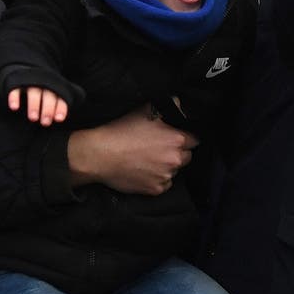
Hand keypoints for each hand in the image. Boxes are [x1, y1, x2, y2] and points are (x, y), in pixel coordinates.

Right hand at [8, 86, 68, 125]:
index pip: (61, 98)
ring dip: (34, 105)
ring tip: (33, 118)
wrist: (26, 74)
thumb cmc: (43, 94)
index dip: (60, 108)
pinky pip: (15, 90)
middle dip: (48, 109)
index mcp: (56, 89)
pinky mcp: (17, 83)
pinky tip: (14, 108)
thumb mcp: (52, 99)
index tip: (59, 119)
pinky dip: (14, 98)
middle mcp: (44, 85)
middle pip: (48, 96)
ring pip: (34, 93)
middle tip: (45, 123)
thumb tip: (57, 121)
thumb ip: (55, 108)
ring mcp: (31, 83)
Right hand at [66, 105, 198, 195]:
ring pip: (175, 171)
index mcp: (176, 140)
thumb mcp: (146, 110)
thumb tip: (181, 104)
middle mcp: (175, 159)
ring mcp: (165, 176)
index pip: (194, 140)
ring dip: (167, 166)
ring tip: (148, 160)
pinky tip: (144, 171)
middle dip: (177, 152)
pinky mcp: (155, 189)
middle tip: (159, 149)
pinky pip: (164, 184)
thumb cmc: (121, 131)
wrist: (99, 155)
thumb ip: (169, 107)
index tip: (175, 138)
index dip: (185, 138)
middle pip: (186, 156)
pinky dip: (157, 179)